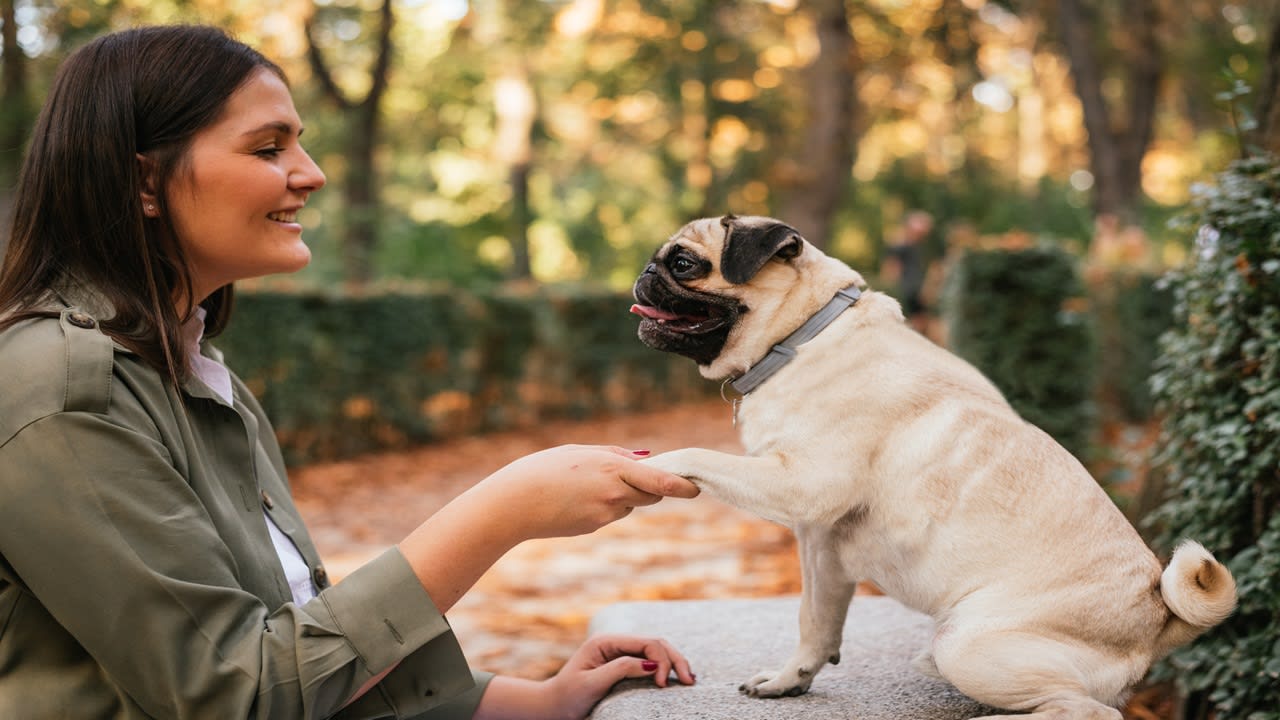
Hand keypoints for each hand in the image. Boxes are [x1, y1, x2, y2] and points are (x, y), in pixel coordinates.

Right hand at [477, 445, 699, 540]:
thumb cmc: (542, 470)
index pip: (660, 482)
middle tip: (634, 476)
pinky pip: (609, 514)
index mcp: (612, 470)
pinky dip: (602, 506)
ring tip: (586, 484)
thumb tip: (644, 459)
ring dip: (622, 496)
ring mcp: (604, 515)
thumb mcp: (580, 451)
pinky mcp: (593, 527)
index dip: (682, 486)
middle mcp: (614, 495)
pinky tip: (575, 499)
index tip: (696, 487)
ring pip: (628, 505)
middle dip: (650, 487)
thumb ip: (615, 454)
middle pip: (650, 495)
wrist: (512, 504)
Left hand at [544, 634, 695, 718]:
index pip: (646, 643)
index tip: (663, 685)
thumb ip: (621, 670)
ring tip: (690, 680)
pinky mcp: (623, 667)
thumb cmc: (567, 697)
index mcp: (606, 642)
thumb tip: (653, 666)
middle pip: (655, 645)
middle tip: (690, 682)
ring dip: (674, 664)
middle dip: (675, 660)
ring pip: (656, 653)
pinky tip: (677, 679)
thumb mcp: (592, 684)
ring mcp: (620, 655)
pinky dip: (666, 670)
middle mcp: (616, 644)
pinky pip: (650, 664)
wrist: (552, 709)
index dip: (662, 660)